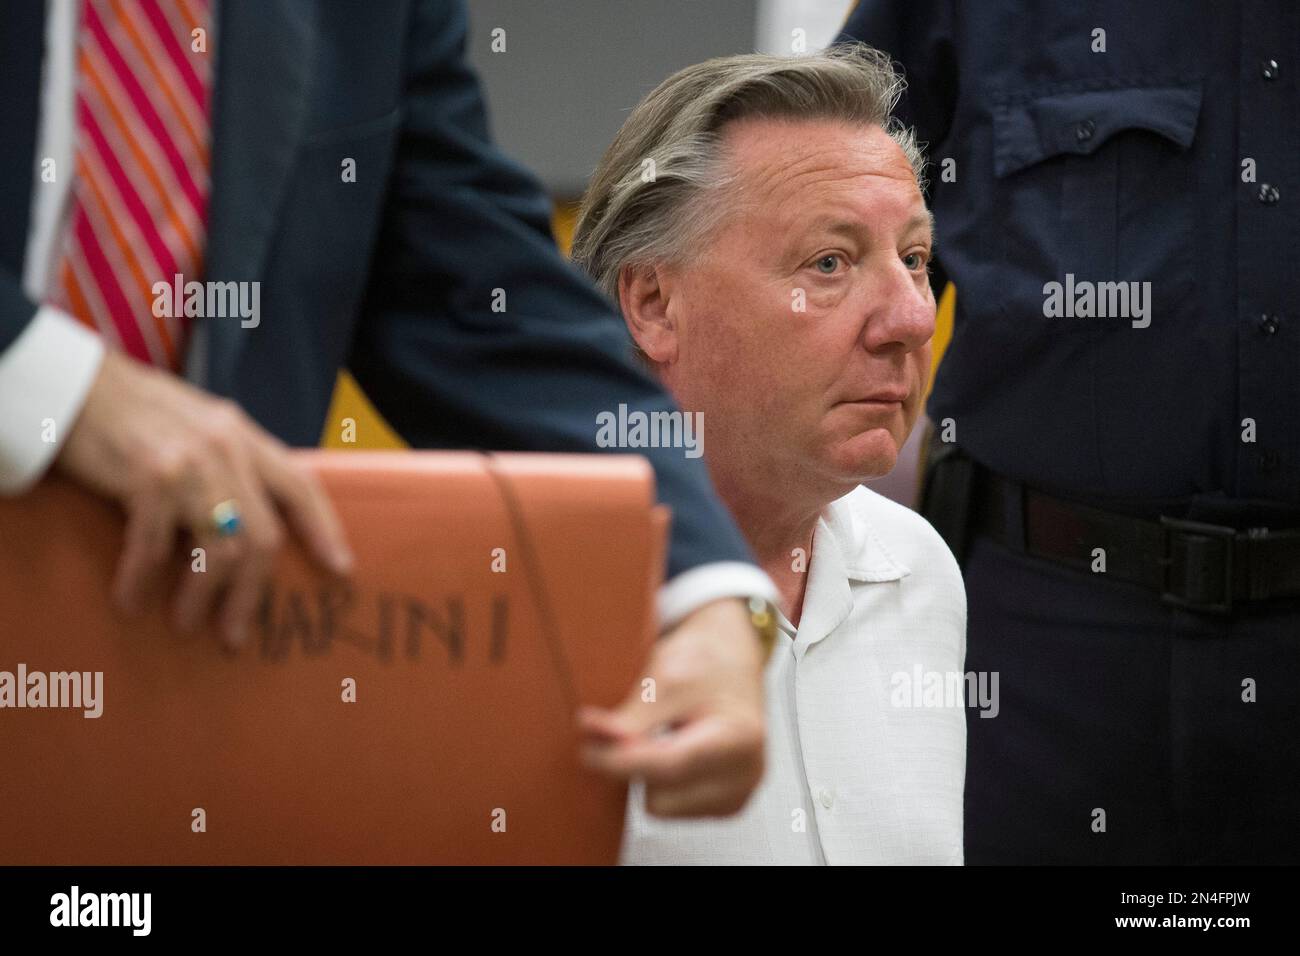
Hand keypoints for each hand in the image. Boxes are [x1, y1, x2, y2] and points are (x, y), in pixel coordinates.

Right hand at [55, 350, 352, 647]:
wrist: (71, 384)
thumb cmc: (131, 413)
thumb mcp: (196, 427)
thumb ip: (227, 464)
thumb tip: (243, 525)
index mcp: (243, 436)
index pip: (301, 487)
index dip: (325, 530)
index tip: (340, 569)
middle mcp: (227, 448)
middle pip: (262, 537)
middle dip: (252, 593)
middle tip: (236, 633)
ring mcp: (192, 462)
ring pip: (221, 549)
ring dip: (204, 597)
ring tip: (188, 624)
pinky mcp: (150, 476)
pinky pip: (154, 547)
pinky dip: (143, 581)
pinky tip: (131, 601)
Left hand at [577, 597, 766, 816]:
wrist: (733, 662)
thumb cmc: (706, 663)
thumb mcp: (669, 676)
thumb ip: (633, 714)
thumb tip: (592, 734)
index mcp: (740, 738)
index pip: (668, 766)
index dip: (619, 760)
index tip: (585, 750)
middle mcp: (746, 775)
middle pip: (661, 796)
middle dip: (636, 765)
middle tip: (630, 730)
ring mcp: (738, 794)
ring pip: (662, 808)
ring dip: (648, 776)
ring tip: (660, 736)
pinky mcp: (724, 805)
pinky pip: (672, 809)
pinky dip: (662, 784)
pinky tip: (672, 751)